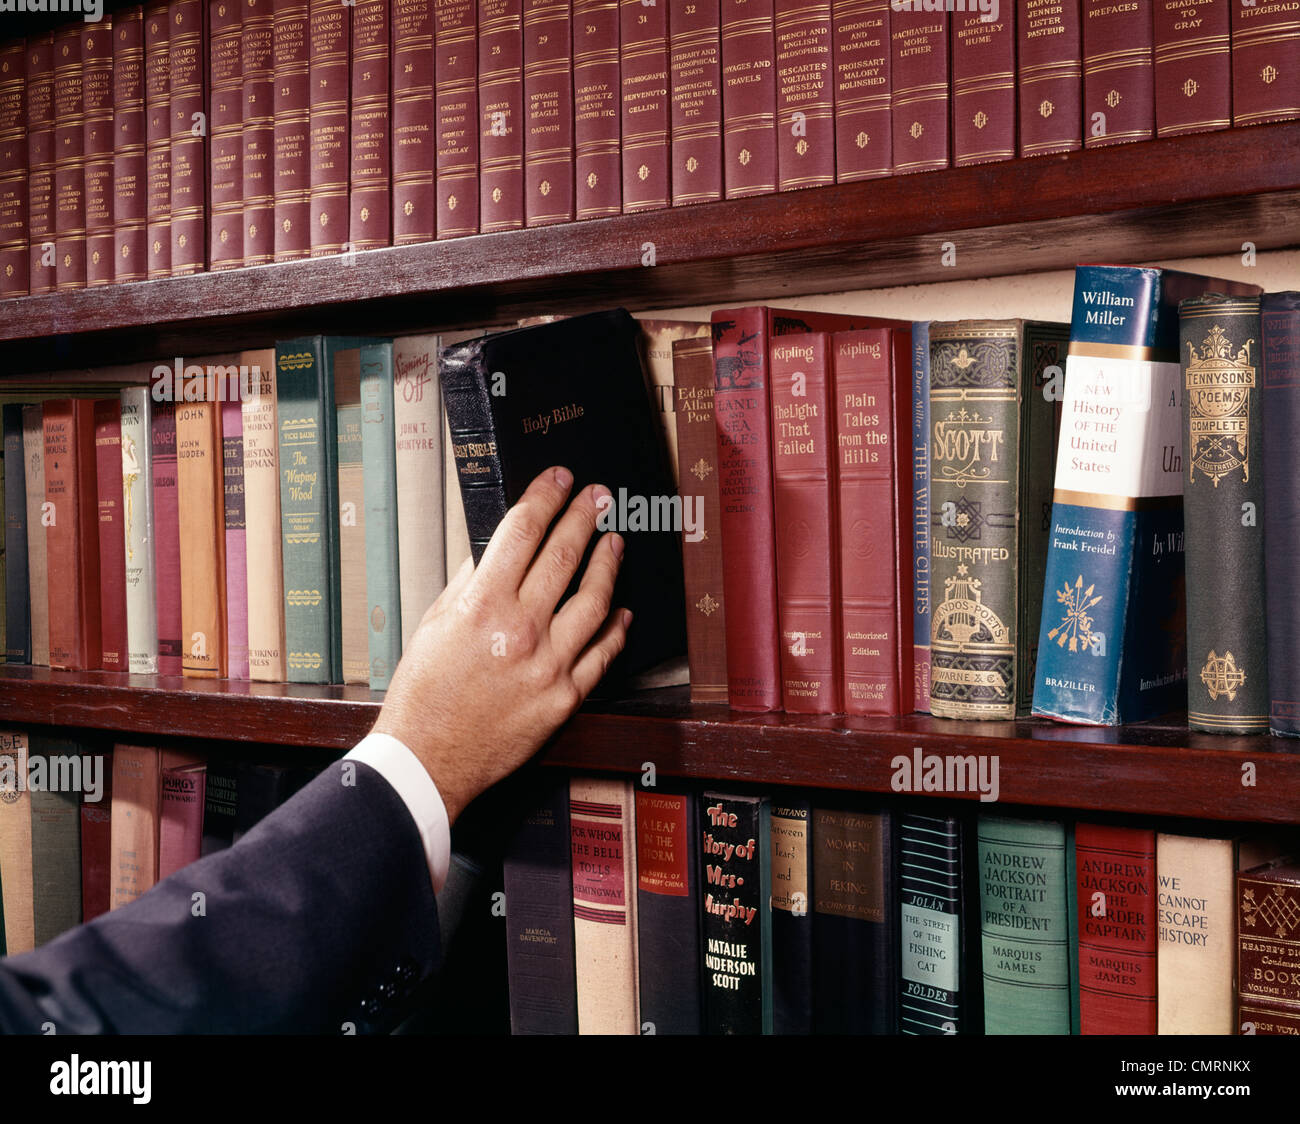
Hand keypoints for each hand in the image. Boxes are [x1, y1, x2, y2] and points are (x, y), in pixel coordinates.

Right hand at [371, 466, 630, 823]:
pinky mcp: (564, 698)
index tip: (560, 479)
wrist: (428, 759)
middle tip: (601, 496)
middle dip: (585, 517)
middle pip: (564, 556)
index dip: (545, 497)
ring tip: (615, 543)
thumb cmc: (423, 694)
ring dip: (607, 565)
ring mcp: (548, 665)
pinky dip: (615, 628)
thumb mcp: (434, 624)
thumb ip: (468, 583)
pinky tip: (621, 610)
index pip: (522, 532)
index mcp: (482, 605)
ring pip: (593, 601)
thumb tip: (495, 548)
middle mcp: (520, 630)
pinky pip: (601, 655)